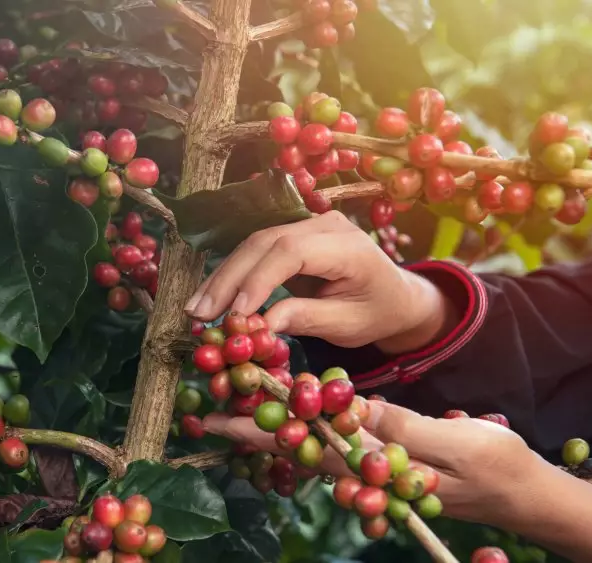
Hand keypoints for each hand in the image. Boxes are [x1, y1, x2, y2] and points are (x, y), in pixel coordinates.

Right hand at [184, 211, 455, 353]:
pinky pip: (255, 251)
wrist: (395, 295)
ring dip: (222, 278)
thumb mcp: (349, 325)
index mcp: (348, 245)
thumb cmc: (377, 312)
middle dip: (229, 280)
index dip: (258, 280)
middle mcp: (324, 224)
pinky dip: (232, 276)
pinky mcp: (291, 235)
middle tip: (199, 315)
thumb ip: (307, 319)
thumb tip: (260, 324)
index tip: (235, 314)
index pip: (291, 252)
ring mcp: (306, 224)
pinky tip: (211, 298)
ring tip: (196, 311)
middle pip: (264, 243)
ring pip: (253, 244)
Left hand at [204, 401, 545, 528]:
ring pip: (313, 441)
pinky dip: (310, 422)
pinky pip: (337, 440)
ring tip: (237, 401)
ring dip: (276, 421)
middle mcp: (365, 467)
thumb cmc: (495, 468)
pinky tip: (294, 408)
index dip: (263, 426)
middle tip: (208, 409)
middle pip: (298, 442)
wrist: (523, 492)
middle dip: (253, 424)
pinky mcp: (385, 457)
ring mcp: (373, 464)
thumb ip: (401, 429)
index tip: (222, 413)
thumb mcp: (453, 444)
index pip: (307, 442)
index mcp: (376, 464)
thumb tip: (352, 412)